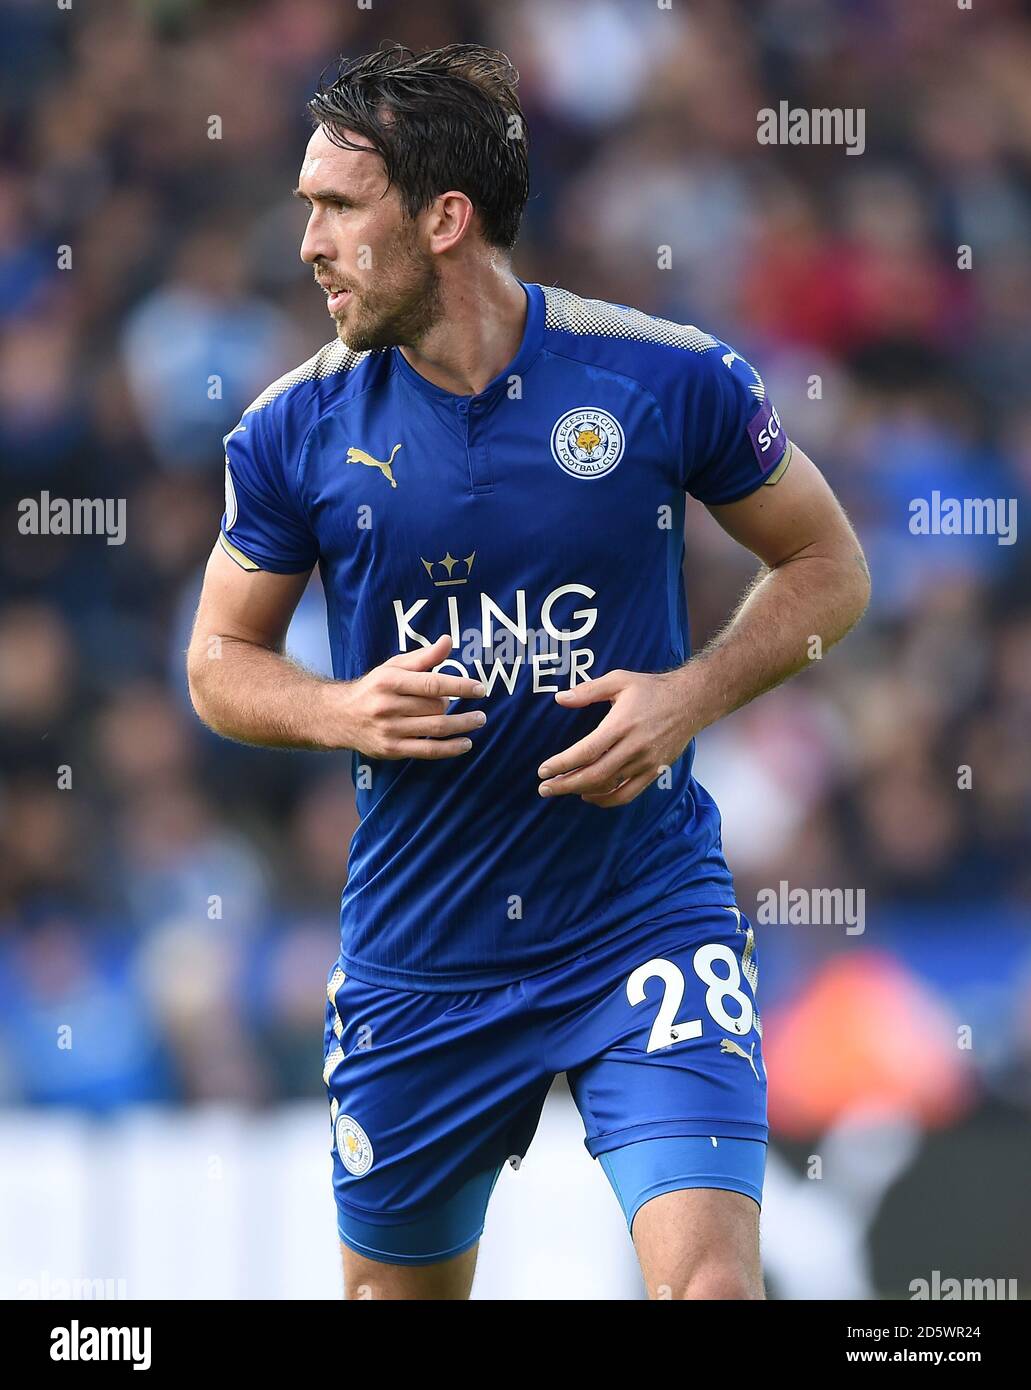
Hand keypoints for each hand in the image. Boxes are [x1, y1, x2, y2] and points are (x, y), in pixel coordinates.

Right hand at [332, 634, 485, 758]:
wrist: (339, 717)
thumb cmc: (374, 688)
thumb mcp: (394, 667)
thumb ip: (424, 657)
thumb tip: (448, 641)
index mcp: (390, 681)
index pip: (432, 684)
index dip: (459, 686)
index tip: (480, 688)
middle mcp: (388, 706)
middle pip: (435, 707)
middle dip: (453, 704)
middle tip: (463, 703)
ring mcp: (389, 730)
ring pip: (435, 728)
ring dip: (462, 725)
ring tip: (478, 720)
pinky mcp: (392, 749)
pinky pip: (428, 751)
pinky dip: (450, 748)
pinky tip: (466, 743)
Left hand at [537, 668, 694, 806]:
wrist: (691, 701)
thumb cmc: (651, 689)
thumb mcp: (619, 680)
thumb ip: (588, 690)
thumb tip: (560, 698)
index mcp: (621, 725)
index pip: (586, 752)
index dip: (562, 764)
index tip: (543, 770)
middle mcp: (634, 747)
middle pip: (594, 775)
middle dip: (565, 785)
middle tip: (544, 788)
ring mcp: (646, 763)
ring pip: (609, 787)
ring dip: (582, 792)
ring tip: (562, 790)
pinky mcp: (655, 772)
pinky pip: (628, 794)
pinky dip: (607, 800)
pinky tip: (590, 795)